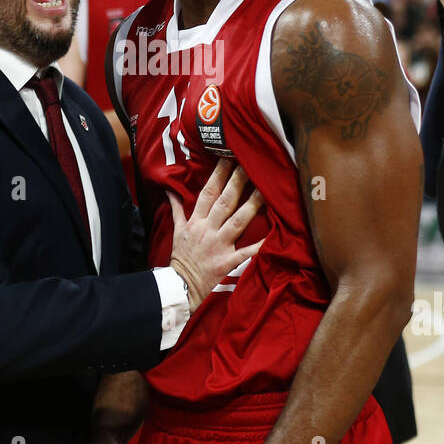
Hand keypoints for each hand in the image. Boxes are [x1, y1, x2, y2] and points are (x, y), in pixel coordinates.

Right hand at [168, 160, 264, 310]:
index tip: (228, 157)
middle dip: (237, 182)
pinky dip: (259, 245)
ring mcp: (219, 245)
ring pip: (237, 221)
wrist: (179, 286)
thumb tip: (170, 190)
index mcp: (196, 221)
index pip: (208, 192)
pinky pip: (247, 252)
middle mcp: (208, 229)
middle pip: (225, 201)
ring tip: (265, 188)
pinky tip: (274, 235)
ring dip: (251, 204)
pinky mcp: (228, 262)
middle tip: (250, 164)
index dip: (218, 174)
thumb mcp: (175, 231)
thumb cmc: (180, 258)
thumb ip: (176, 209)